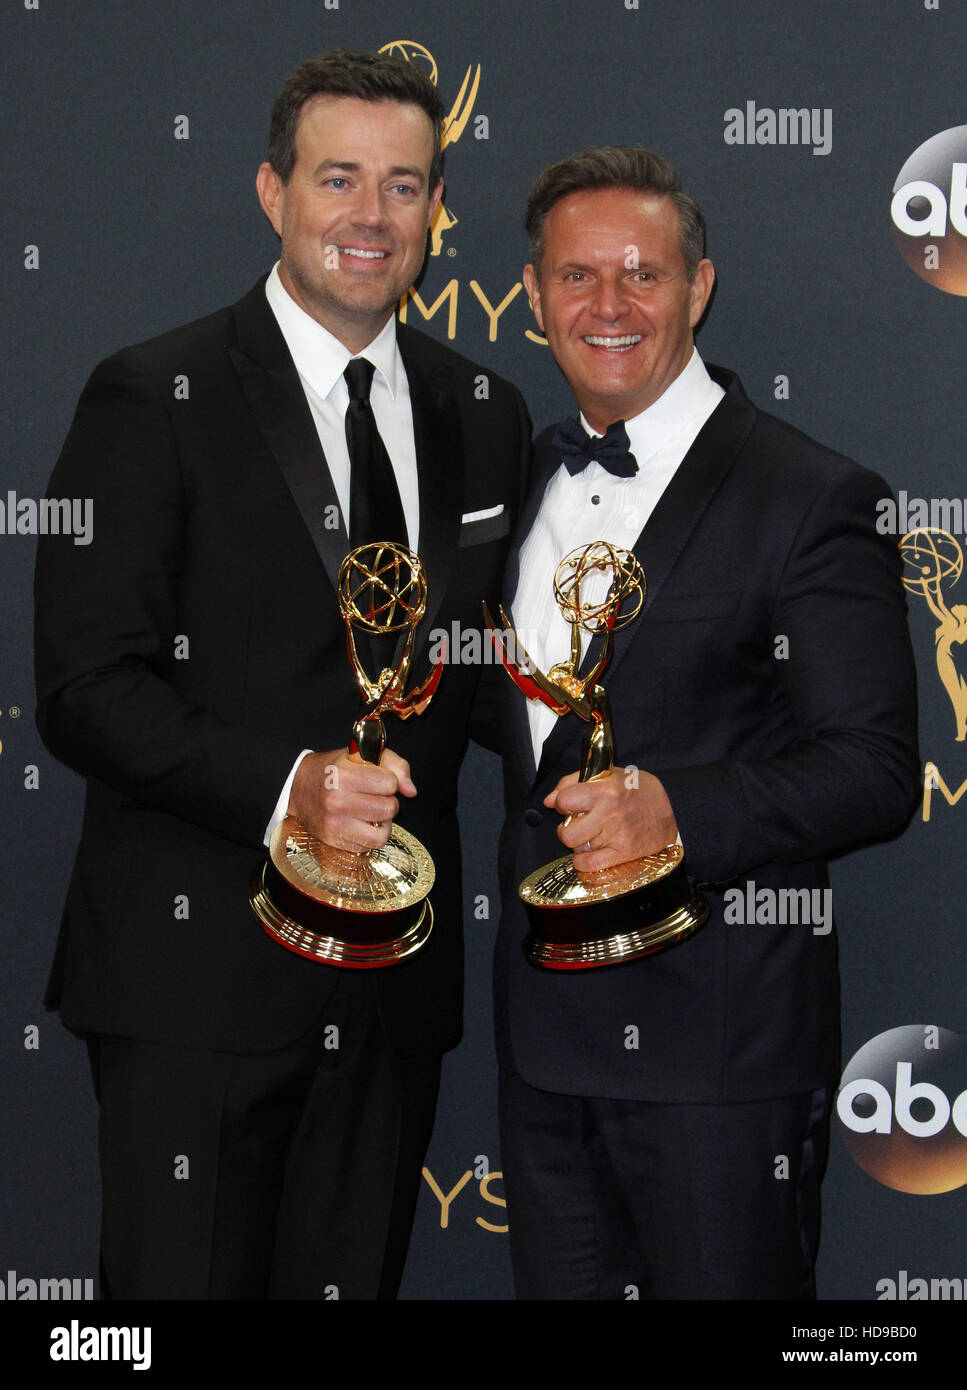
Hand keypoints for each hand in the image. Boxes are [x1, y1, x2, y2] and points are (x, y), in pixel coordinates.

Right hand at [287, 748, 415, 852]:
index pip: (390, 783)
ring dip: (382, 822)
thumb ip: (395, 766)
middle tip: (374, 796)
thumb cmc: (335, 769)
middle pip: (388, 809)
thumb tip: (411, 791)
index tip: (378, 779)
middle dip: (387, 801)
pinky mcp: (333, 840)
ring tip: (371, 811)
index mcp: (344, 773)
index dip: (389, 780)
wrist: (299, 787)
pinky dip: (370, 835)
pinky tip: (360, 823)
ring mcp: (334, 823)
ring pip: (382, 833)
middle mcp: (337, 800)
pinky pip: (369, 845)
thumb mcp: (364, 755)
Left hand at [544, 767, 677, 872]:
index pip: (563, 801)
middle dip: (566, 828)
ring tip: (592, 834)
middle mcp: (608, 813)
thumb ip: (573, 782)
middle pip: (566, 832)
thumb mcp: (608, 775)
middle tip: (576, 823)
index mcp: (604, 790)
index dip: (562, 803)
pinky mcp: (624, 853)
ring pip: (577, 848)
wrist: (674, 807)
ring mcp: (616, 835)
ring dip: (579, 843)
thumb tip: (549, 800)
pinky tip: (590, 852)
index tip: (568, 804)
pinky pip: (589, 864)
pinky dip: (583, 861)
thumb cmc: (639, 789)